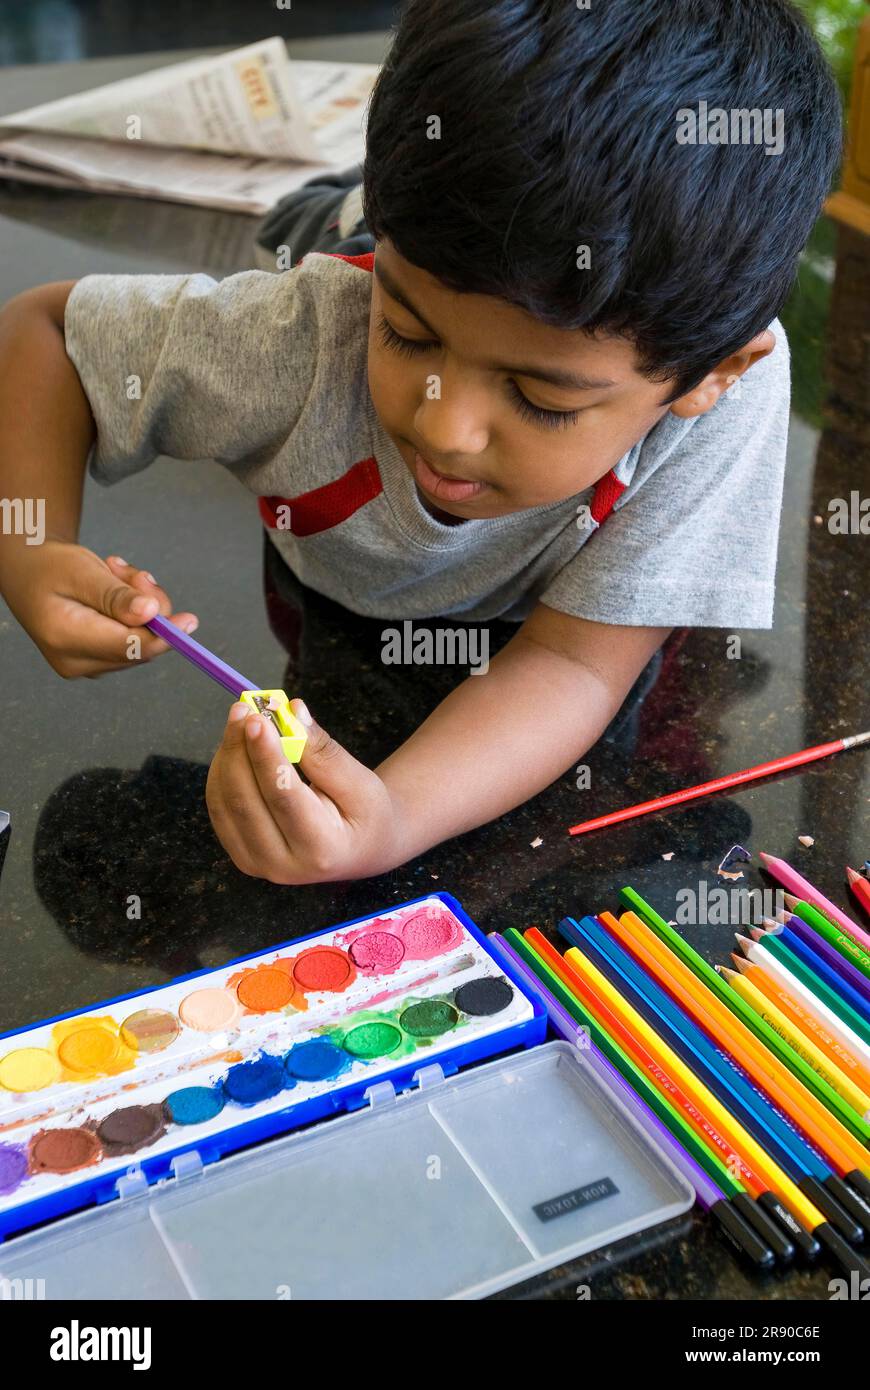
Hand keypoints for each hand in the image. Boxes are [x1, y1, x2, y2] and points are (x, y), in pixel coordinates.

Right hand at [1, 542, 198, 677]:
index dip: (164, 635)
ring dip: (142, 605)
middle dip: (149, 607)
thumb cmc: (50, 566)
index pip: (129, 647)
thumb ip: (115, 595)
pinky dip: (135, 614)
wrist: (28, 572)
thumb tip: (150, 614)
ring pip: (143, 641)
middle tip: (135, 574)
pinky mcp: (99, 660)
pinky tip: (116, 590)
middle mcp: (76, 661)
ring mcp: (88, 665)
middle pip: (141, 645)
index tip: (189, 620)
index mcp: (65, 638)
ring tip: (116, 574)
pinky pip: (135, 640)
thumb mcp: (81, 571)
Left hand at [206, 701, 401, 883]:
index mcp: (321, 850)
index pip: (283, 797)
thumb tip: (293, 712)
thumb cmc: (365, 813)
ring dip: (227, 755)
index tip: (257, 718)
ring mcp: (256, 864)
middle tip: (243, 708)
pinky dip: (222, 770)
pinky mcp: (241, 854)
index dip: (266, 756)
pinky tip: (237, 745)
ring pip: (225, 802)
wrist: (360, 849)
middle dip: (238, 749)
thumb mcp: (360, 782)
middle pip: (245, 800)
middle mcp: (283, 866)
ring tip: (241, 719)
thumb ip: (324, 751)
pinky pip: (219, 807)